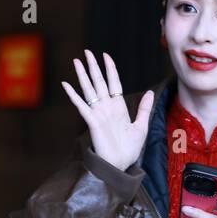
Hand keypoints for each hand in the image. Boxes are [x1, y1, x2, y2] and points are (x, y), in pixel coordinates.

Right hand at [60, 49, 152, 171]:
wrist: (121, 165)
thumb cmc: (129, 149)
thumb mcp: (141, 126)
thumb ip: (144, 109)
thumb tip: (150, 92)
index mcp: (118, 107)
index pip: (113, 83)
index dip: (110, 69)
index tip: (106, 56)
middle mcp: (107, 108)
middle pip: (99, 82)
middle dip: (94, 67)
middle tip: (87, 52)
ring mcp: (98, 113)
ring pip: (89, 90)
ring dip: (83, 75)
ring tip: (77, 61)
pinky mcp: (92, 122)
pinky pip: (81, 106)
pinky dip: (73, 95)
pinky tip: (66, 85)